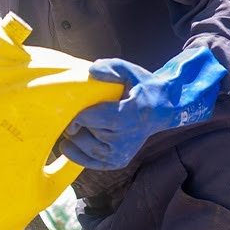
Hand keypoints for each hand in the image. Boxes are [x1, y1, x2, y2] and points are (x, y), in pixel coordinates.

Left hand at [62, 47, 226, 169]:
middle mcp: (124, 139)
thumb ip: (111, 68)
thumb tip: (91, 72)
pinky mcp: (117, 161)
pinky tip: (69, 144)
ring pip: (84, 147)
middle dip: (74, 122)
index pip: (89, 118)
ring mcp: (121, 153)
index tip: (70, 106)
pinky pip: (89, 162)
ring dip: (74, 136)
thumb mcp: (130, 72)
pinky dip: (76, 154)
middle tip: (74, 113)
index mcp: (127, 116)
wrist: (161, 109)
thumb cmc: (142, 89)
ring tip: (75, 125)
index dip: (74, 113)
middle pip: (83, 132)